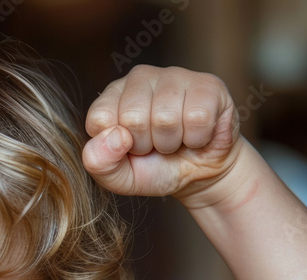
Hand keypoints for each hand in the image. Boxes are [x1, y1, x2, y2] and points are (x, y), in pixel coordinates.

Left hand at [82, 65, 244, 207]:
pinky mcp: (207, 84)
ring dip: (172, 142)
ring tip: (176, 139)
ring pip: (165, 118)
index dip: (117, 146)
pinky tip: (197, 133)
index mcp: (112, 96)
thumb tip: (113, 136)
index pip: (99, 118)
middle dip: (146, 145)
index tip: (129, 148)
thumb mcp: (120, 176)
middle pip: (133, 118)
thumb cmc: (156, 169)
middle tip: (156, 145)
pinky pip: (197, 118)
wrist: (201, 175)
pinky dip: (198, 138)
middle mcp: (139, 78)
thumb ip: (99, 162)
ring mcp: (174, 75)